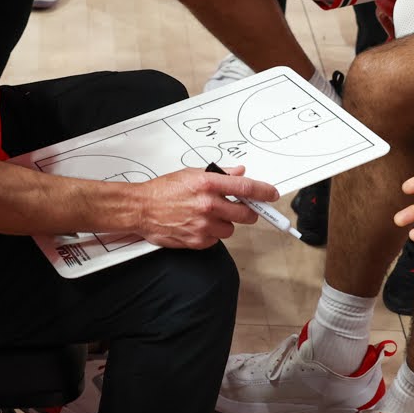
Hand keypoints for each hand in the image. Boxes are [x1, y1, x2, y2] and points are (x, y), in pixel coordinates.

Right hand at [130, 166, 277, 248]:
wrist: (141, 209)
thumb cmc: (163, 190)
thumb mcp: (191, 173)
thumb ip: (219, 174)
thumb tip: (239, 172)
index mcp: (207, 184)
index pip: (245, 188)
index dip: (263, 192)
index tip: (272, 194)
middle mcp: (208, 205)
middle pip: (245, 213)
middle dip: (247, 211)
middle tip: (241, 208)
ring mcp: (203, 225)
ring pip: (231, 228)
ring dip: (225, 223)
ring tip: (208, 215)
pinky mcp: (197, 240)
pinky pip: (216, 240)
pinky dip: (212, 234)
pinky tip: (199, 225)